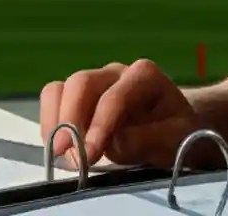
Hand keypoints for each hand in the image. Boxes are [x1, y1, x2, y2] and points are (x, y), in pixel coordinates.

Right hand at [39, 59, 206, 169]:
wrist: (174, 128)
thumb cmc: (177, 131)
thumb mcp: (176, 138)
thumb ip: (148, 139)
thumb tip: (114, 144)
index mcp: (144, 76)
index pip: (115, 97)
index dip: (99, 126)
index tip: (89, 155)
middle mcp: (115, 72)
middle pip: (81, 83)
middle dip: (70, 120)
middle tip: (66, 154)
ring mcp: (94, 82)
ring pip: (61, 88)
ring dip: (55, 121)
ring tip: (59, 153)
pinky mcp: (78, 97)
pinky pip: (53, 99)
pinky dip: (50, 122)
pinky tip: (59, 148)